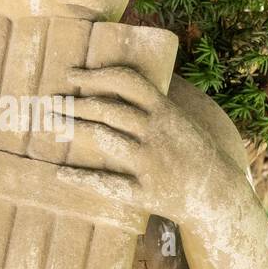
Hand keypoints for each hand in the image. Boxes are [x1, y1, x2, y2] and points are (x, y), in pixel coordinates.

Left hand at [53, 66, 236, 227]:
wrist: (219, 194)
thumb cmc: (194, 153)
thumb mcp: (181, 118)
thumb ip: (155, 100)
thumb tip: (122, 77)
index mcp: (165, 111)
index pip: (127, 81)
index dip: (96, 74)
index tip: (71, 74)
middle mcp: (157, 132)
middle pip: (107, 108)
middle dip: (74, 103)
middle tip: (48, 103)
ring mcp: (151, 162)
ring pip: (104, 138)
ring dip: (73, 129)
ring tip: (52, 124)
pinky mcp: (146, 192)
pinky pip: (108, 183)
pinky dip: (82, 178)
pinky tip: (61, 174)